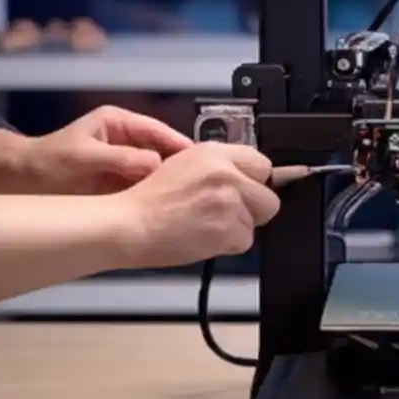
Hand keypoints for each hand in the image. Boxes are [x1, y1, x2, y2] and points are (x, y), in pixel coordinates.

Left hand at [0, 106, 194, 194]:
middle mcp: (127, 142)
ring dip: (171, 186)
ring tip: (193, 200)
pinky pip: (146, 191)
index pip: (160, 132)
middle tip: (204, 186)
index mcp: (119, 124)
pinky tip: (173, 210)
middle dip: (181, 169)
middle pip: (164, 154)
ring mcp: (126, 166)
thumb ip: (120, 158)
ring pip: (158, 175)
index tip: (203, 162)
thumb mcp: (83, 157)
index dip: (181, 146)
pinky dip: (158, 199)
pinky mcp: (121, 187)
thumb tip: (156, 164)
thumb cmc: (47, 164)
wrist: (17, 185)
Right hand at [112, 142, 280, 268]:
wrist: (129, 225)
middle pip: (269, 197)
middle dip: (253, 210)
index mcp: (214, 153)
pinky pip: (244, 241)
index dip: (254, 182)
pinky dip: (227, 245)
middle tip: (227, 215)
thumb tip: (244, 179)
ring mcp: (228, 200)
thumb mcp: (183, 165)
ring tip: (206, 226)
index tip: (248, 191)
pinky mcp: (227, 228)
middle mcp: (225, 173)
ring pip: (256, 222)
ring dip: (236, 229)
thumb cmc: (148, 201)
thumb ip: (217, 168)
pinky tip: (204, 238)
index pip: (261, 164)